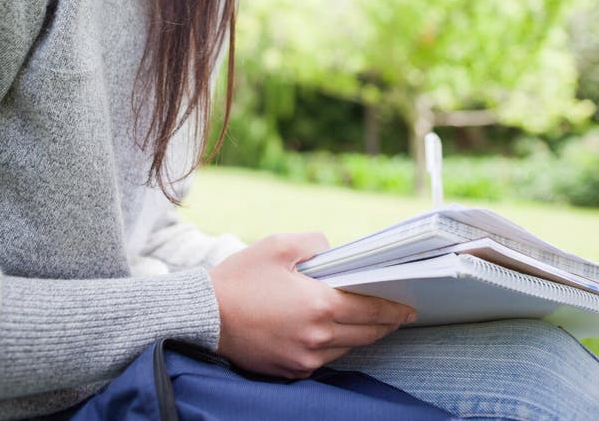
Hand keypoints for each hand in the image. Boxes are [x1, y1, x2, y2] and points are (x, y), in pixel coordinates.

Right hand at [208, 231, 415, 378]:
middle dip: (385, 323)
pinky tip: (334, 331)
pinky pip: (323, 359)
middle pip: (365, 334)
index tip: (410, 307)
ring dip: (360, 335)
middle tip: (400, 314)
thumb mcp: (279, 245)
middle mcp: (317, 338)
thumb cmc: (240, 278)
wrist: (203, 316)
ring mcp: (303, 359)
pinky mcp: (289, 371)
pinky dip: (334, 345)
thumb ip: (315, 243)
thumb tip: (333, 253)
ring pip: (346, 349)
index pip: (371, 309)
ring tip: (370, 320)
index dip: (394, 308)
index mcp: (319, 305)